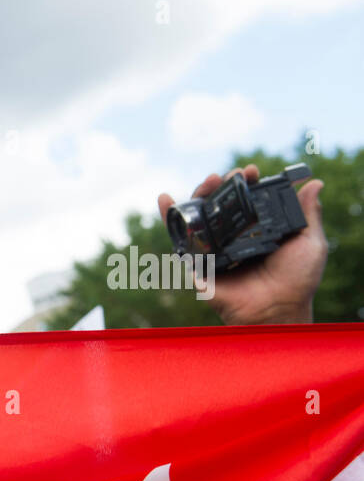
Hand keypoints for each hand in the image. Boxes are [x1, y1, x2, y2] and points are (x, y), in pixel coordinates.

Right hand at [157, 165, 327, 324]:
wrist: (277, 308)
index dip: (247, 184)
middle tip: (233, 175)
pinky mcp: (197, 264)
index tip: (253, 172)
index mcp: (256, 232)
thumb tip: (316, 183)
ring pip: (199, 217)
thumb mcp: (310, 242)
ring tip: (209, 181)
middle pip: (220, 205)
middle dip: (223, 185)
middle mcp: (233, 239)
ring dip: (199, 194)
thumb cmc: (297, 281)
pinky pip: (179, 240)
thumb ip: (308, 214)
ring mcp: (213, 250)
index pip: (246, 201)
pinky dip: (169, 218)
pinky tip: (165, 198)